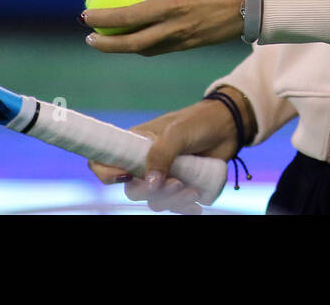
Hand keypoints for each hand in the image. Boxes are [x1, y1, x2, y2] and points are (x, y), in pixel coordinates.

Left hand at [82, 0, 244, 53]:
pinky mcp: (184, 44)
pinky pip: (152, 49)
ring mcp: (177, 28)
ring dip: (109, 44)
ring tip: (93, 40)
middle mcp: (170, 4)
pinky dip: (135, 47)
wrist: (252, 2)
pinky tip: (125, 45)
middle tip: (84, 17)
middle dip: (97, 19)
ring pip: (134, 43)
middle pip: (123, 17)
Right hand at [87, 89, 254, 213]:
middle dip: (150, 192)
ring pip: (154, 201)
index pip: (103, 161)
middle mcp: (143, 163)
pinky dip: (183, 207)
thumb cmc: (197, 123)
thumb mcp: (176, 133)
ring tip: (192, 188)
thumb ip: (161, 154)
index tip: (125, 176)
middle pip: (131, 190)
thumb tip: (151, 183)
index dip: (105, 173)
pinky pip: (173, 206)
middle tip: (174, 182)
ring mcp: (161, 177)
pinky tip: (196, 203)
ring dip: (172, 200)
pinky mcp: (179, 187)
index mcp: (134, 145)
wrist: (227, 128)